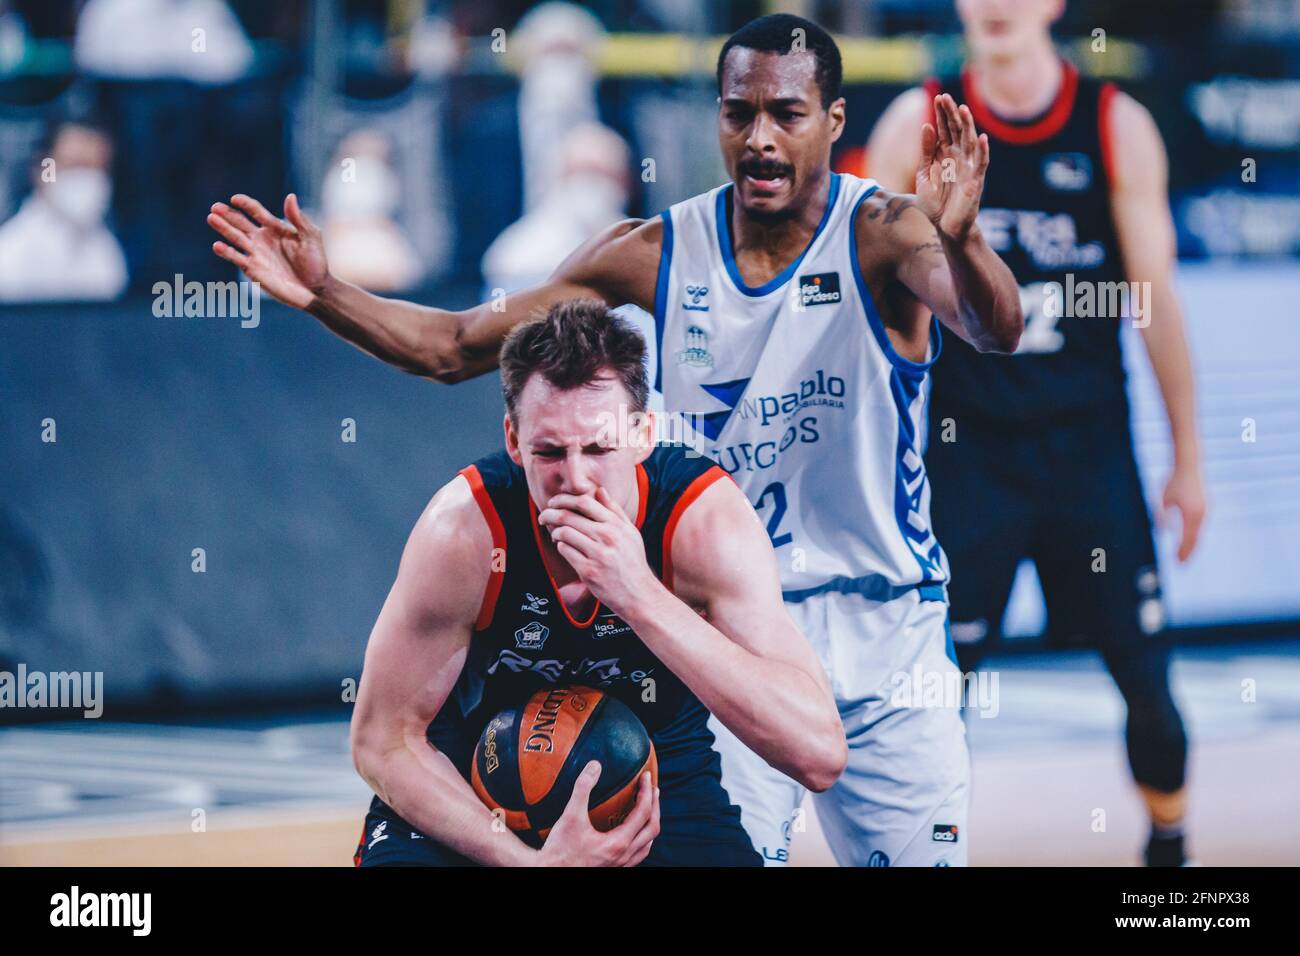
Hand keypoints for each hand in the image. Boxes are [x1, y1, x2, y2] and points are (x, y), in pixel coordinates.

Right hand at [207, 193, 327, 309]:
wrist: (315, 289)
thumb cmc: (316, 263)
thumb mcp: (311, 237)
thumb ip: (299, 218)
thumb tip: (290, 196)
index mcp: (275, 228)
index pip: (256, 211)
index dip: (245, 204)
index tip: (234, 198)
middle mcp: (262, 238)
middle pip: (240, 222)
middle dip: (228, 214)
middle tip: (214, 207)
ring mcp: (256, 253)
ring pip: (235, 237)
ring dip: (223, 228)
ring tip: (212, 218)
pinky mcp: (253, 269)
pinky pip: (237, 258)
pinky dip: (226, 252)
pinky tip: (218, 245)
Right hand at [535, 762, 658, 866]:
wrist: (548, 872)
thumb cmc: (559, 850)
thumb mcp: (570, 816)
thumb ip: (583, 788)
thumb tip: (595, 766)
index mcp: (618, 842)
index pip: (643, 812)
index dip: (646, 791)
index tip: (646, 776)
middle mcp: (624, 856)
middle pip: (652, 828)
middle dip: (655, 806)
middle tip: (652, 789)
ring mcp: (620, 865)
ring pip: (648, 844)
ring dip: (651, 824)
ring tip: (648, 808)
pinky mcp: (614, 869)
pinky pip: (638, 854)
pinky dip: (642, 839)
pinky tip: (633, 833)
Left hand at [537, 487, 658, 617]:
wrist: (639, 594)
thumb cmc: (633, 562)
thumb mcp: (630, 533)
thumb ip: (615, 511)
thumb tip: (600, 490)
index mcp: (616, 525)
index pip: (584, 502)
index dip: (564, 499)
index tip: (554, 501)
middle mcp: (608, 537)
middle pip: (569, 516)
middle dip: (550, 514)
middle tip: (544, 516)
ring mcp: (598, 554)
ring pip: (564, 533)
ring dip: (554, 532)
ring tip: (555, 534)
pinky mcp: (588, 571)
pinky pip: (565, 551)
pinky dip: (560, 547)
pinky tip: (564, 548)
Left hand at [916, 94, 989, 242]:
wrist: (944, 228)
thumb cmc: (935, 204)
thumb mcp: (925, 175)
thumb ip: (926, 152)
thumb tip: (926, 126)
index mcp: (945, 155)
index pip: (945, 129)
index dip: (942, 114)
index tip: (937, 97)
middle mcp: (959, 158)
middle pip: (957, 131)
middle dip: (951, 114)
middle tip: (945, 97)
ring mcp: (968, 168)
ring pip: (970, 142)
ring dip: (967, 126)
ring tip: (963, 109)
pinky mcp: (975, 182)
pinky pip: (981, 164)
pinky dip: (983, 151)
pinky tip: (983, 138)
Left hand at [1159, 464, 1206, 561]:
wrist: (1189, 464)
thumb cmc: (1173, 480)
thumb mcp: (1163, 498)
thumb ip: (1162, 515)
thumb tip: (1163, 531)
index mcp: (1191, 514)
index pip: (1187, 539)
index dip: (1182, 551)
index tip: (1177, 563)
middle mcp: (1201, 514)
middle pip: (1195, 539)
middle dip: (1188, 552)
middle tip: (1181, 565)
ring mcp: (1205, 510)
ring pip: (1199, 533)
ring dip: (1192, 545)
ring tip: (1184, 556)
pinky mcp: (1205, 507)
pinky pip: (1199, 526)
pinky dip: (1194, 536)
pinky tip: (1188, 540)